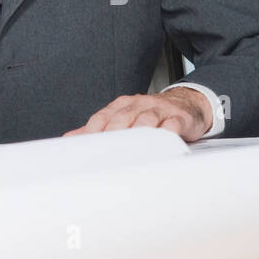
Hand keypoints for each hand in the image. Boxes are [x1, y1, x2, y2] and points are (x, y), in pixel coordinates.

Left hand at [64, 88, 211, 142]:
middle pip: (122, 119)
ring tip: (130, 151)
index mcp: (122, 106)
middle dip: (112, 136)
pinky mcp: (179, 117)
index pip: (102, 117)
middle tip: (103, 156)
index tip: (83, 150)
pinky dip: (167, 134)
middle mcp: (139, 105)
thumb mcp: (124, 116)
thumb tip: (71, 139)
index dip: (91, 133)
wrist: (187, 102)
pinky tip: (161, 144)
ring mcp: (159, 110)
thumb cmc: (151, 113)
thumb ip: (99, 128)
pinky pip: (173, 124)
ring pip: (146, 120)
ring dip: (137, 134)